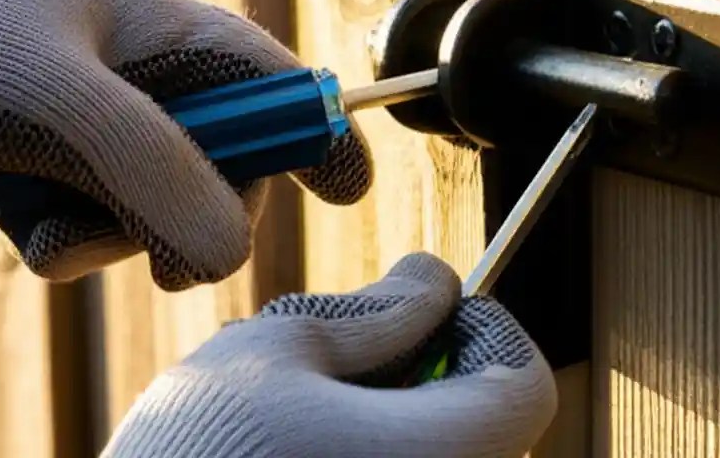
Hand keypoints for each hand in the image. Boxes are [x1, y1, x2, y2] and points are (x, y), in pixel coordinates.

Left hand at [0, 0, 369, 288]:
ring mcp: (76, 110)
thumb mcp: (58, 103)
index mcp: (150, 16)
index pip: (267, 74)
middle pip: (214, 153)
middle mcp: (124, 62)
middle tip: (171, 257)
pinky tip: (12, 216)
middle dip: (192, 209)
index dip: (313, 132)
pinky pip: (83, 209)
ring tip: (49, 226)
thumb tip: (231, 252)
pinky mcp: (31, 153)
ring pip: (148, 194)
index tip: (346, 192)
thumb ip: (159, 172)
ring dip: (110, 229)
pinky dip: (59, 231)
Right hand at [102, 253, 557, 457]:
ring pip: (431, 453)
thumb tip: (434, 278)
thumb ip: (378, 312)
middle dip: (422, 367)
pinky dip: (361, 453)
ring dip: (383, 413)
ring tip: (292, 402)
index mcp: (443, 453)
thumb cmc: (194, 455)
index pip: (525, 384)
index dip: (485, 327)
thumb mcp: (279, 349)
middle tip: (338, 350)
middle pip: (482, 423)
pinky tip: (287, 444)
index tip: (422, 309)